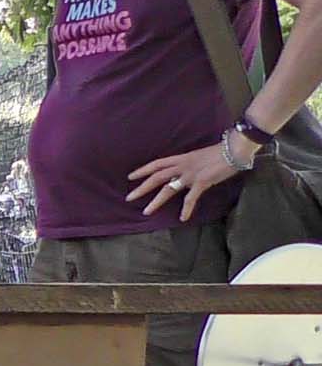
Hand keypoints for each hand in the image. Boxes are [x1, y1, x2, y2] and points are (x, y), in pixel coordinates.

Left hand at [127, 140, 245, 220]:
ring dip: (156, 201)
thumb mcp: (199, 156)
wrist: (235, 147)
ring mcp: (191, 174)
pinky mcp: (202, 182)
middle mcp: (183, 166)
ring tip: (146, 212)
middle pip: (157, 177)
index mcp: (182, 158)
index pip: (157, 164)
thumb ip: (189, 164)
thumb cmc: (221, 151)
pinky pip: (191, 198)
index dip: (143, 170)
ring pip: (168, 189)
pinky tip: (182, 218)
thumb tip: (182, 172)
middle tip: (129, 198)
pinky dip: (186, 209)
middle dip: (142, 188)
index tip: (130, 177)